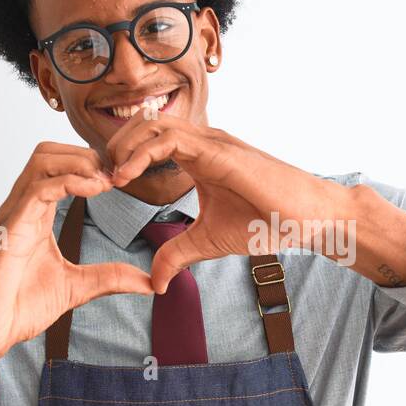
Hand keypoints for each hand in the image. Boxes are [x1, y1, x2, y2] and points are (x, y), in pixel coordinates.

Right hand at [0, 142, 153, 370]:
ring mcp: (13, 216)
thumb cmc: (16, 309)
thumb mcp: (76, 289)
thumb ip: (109, 278)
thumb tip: (150, 283)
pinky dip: (68, 182)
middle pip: (46, 152)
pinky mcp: (8, 231)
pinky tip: (94, 191)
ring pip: (40, 161)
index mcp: (36, 216)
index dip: (90, 165)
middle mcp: (22, 209)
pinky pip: (36, 190)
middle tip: (115, 177)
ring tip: (106, 182)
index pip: (56, 167)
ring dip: (78, 162)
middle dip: (84, 154)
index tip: (120, 181)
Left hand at [107, 111, 357, 292]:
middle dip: (114, 146)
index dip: (121, 156)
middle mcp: (204, 141)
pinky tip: (126, 175)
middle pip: (143, 124)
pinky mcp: (220, 151)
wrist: (308, 219)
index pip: (148, 139)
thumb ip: (179, 254)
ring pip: (153, 124)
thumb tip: (156, 282)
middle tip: (97, 177)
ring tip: (108, 176)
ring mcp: (212, 142)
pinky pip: (170, 140)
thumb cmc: (269, 222)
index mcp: (200, 156)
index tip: (104, 184)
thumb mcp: (210, 241)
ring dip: (122, 147)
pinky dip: (141, 154)